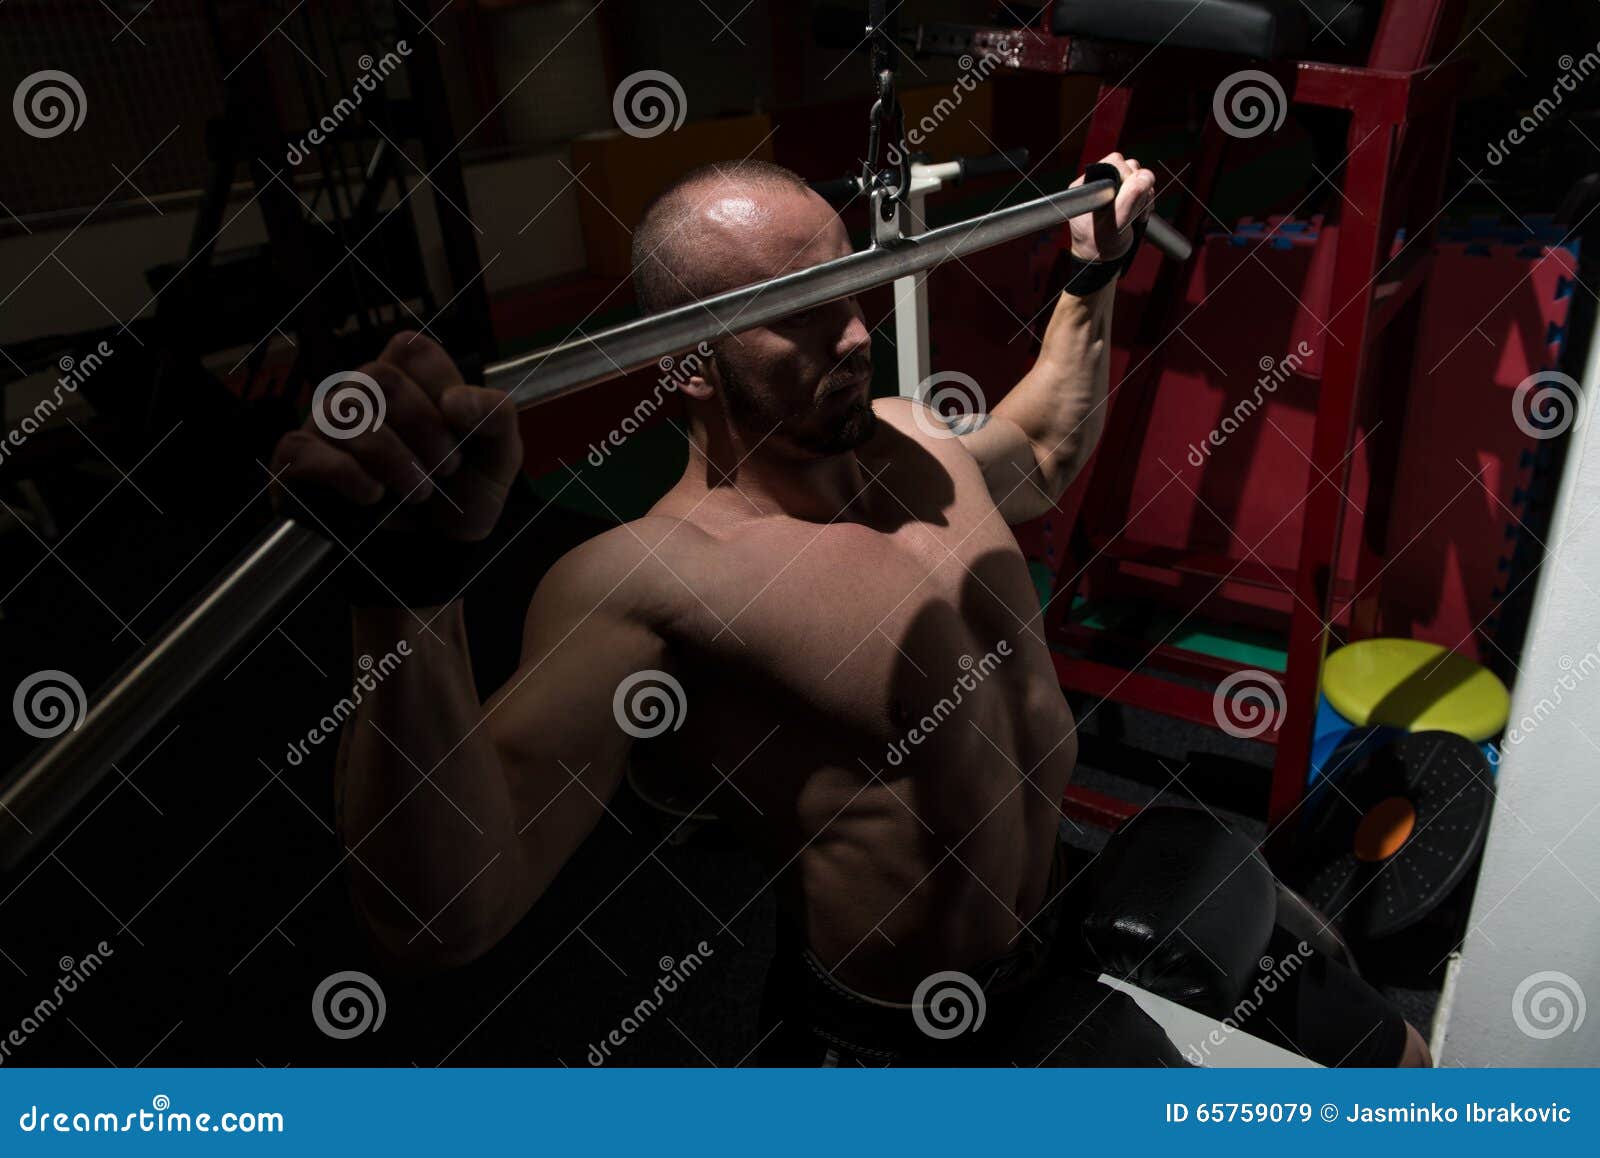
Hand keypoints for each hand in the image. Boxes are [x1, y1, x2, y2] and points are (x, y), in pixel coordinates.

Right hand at [271, 331, 521, 541]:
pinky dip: (344, 474)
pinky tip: (372, 495)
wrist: (437, 554)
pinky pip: (302, 449)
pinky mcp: (299, 462)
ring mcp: (326, 425)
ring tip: (418, 492)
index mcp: (408, 379)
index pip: (412, 350)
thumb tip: (457, 400)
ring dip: (393, 459)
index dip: (441, 390)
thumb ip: (498, 417)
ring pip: (346, 414)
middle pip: (379, 378)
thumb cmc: (462, 496)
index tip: (460, 435)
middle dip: (423, 429)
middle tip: (445, 469)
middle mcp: (361, 393)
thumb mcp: (499, 457)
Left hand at [1067, 153, 1156, 263]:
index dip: (1128, 176)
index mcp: (1087, 186)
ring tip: (1138, 216)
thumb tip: (1146, 175)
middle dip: (1139, 188)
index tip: (1129, 200)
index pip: (1114, 163)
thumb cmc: (1102, 246)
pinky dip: (1145, 200)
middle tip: (1136, 211)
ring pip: (1138, 177)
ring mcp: (1111, 190)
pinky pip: (1141, 188)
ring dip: (1144, 196)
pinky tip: (1139, 216)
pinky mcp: (1122, 197)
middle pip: (1129, 168)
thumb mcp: (1117, 223)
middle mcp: (1098, 184)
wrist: (1102, 262)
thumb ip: (1131, 197)